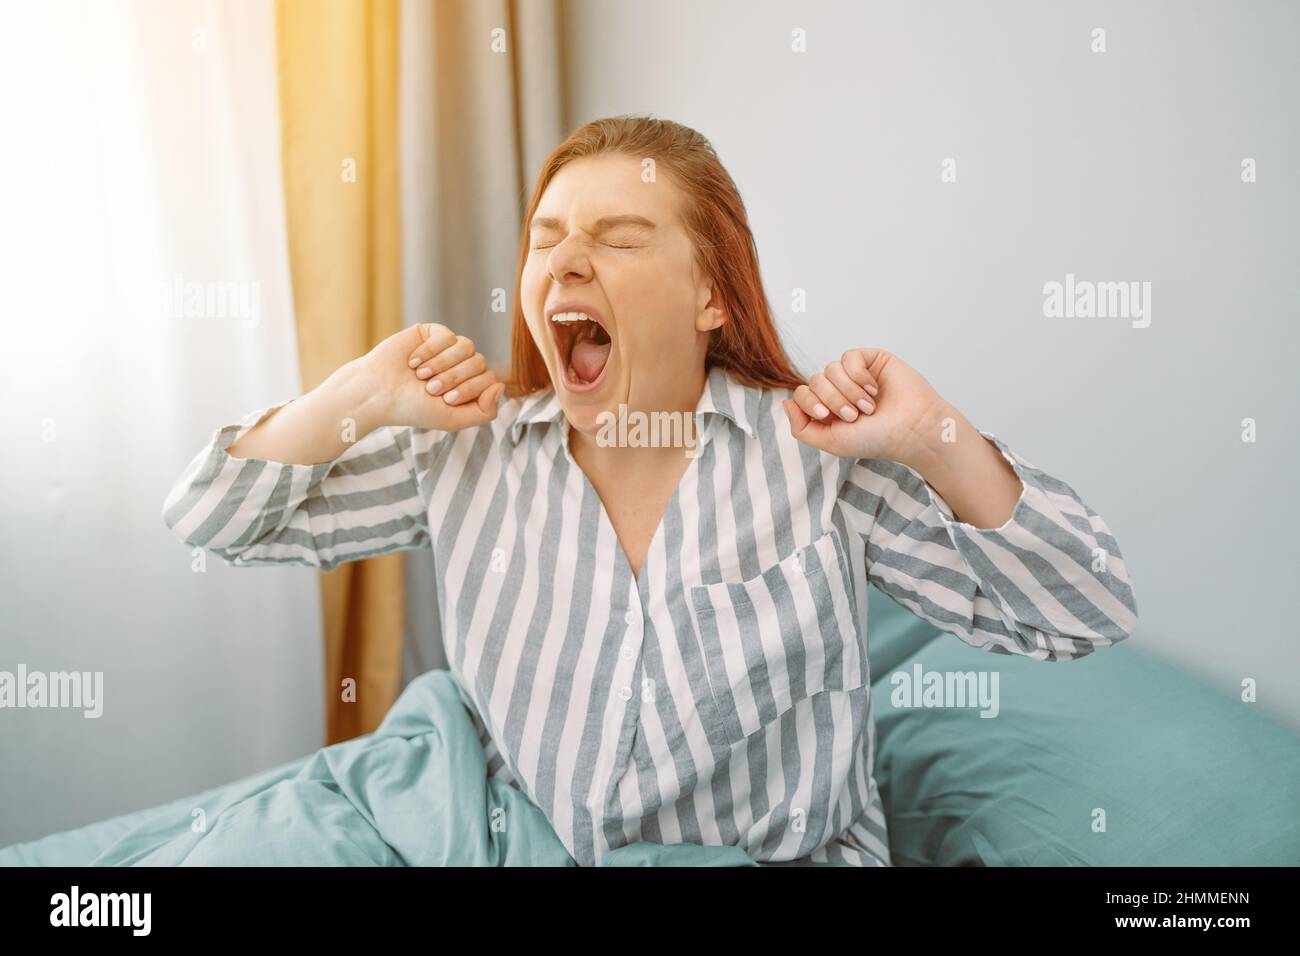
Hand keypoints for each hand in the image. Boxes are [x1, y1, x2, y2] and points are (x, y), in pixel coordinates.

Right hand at [357, 323, 504, 430]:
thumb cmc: (413, 408)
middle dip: (455, 377)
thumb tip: (501, 386)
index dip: (470, 389)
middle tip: (430, 389)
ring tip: (421, 375)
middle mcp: (463, 367)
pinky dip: (430, 351)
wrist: (378, 392)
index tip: (446, 400)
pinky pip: (447, 335)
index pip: (490, 379)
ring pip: (467, 346)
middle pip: (479, 362)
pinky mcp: (434, 334)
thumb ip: (484, 411)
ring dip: (443, 364)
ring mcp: (450, 349)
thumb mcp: (452, 420)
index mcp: (471, 387)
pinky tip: (413, 361)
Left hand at [782, 349, 949, 466]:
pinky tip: (874, 389)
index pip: (802, 394)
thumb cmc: (876, 439)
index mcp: (828, 410)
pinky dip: (859, 375)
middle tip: (855, 416)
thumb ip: (802, 428)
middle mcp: (839, 391)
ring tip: (868, 407)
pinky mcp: (870, 361)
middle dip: (833, 400)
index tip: (827, 415)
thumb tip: (786, 403)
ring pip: (829, 369)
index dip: (809, 403)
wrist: (912, 429)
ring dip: (848, 391)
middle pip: (814, 381)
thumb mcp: (831, 442)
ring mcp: (854, 375)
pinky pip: (849, 357)